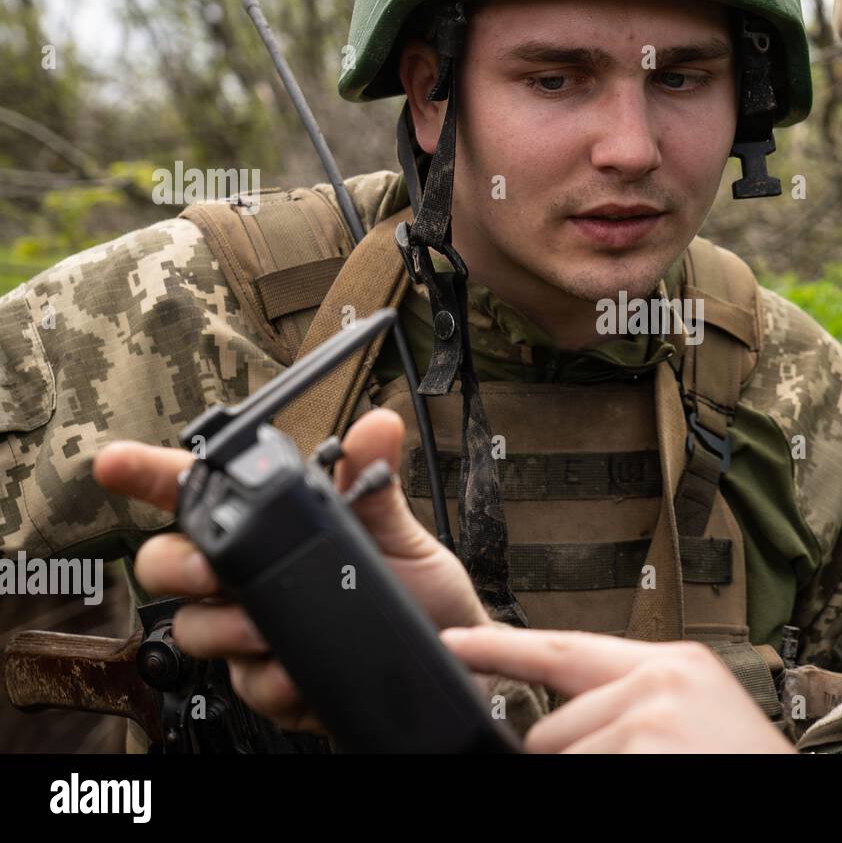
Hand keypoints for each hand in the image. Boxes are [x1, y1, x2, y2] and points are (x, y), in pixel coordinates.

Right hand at [94, 408, 486, 732]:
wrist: (454, 654)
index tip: (117, 463)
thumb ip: (375, 481)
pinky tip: (300, 673)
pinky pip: (248, 686)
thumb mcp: (402, 531)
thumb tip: (378, 425)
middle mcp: (252, 580)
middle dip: (178, 564)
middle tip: (212, 569)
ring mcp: (256, 634)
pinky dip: (273, 679)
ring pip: (197, 630)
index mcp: (273, 530)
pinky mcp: (275, 685)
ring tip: (263, 628)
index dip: (152, 475)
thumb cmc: (420, 588)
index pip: (201, 495)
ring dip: (225, 627)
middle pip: (172, 565)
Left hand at [441, 625, 795, 752]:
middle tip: (641, 765)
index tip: (452, 642)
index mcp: (674, 663)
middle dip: (568, 762)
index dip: (501, 648)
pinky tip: (664, 773)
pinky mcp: (644, 746)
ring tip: (662, 769)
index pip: (567, 647)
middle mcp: (662, 676)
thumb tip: (557, 723)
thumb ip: (628, 706)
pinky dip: (605, 787)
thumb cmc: (738, 768)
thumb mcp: (691, 720)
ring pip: (561, 760)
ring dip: (595, 777)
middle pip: (554, 727)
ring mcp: (653, 713)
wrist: (802, 809)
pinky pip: (580, 777)